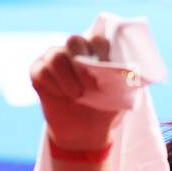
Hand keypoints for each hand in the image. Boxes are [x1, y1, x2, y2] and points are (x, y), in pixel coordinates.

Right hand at [29, 34, 121, 151]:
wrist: (84, 131)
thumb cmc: (103, 109)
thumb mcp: (119, 97)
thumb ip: (124, 82)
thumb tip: (133, 74)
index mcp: (95, 53)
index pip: (98, 40)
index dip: (101, 52)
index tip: (106, 71)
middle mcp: (73, 51)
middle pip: (74, 40)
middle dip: (82, 62)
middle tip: (91, 86)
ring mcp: (54, 59)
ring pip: (56, 57)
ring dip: (68, 78)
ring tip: (77, 96)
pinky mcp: (38, 72)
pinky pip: (41, 72)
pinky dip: (53, 86)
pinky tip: (62, 97)